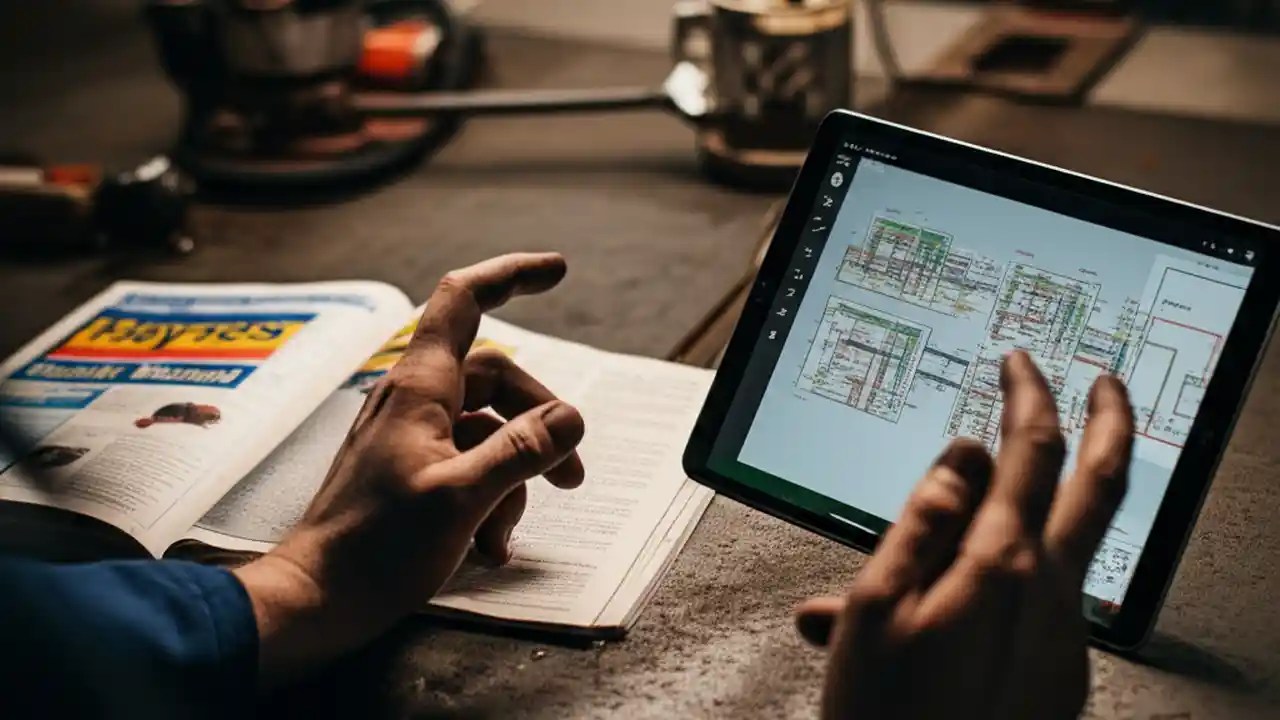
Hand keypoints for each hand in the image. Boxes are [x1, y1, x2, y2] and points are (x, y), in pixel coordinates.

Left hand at [234, 253, 585, 679]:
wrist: (316, 598)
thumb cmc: (375, 549)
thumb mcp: (462, 497)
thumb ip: (521, 451)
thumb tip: (571, 416)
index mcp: (420, 388)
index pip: (463, 300)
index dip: (510, 275)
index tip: (558, 270)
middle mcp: (415, 401)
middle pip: (497, 380)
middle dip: (540, 424)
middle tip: (571, 475)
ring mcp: (412, 437)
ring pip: (488, 432)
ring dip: (514, 479)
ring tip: (508, 534)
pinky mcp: (412, 474)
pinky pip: (469, 468)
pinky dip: (489, 502)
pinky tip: (488, 547)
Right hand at [796, 351, 1133, 719]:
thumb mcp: (872, 610)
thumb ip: (921, 522)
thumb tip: (961, 460)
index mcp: (1002, 568)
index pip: (1032, 452)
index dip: (1030, 395)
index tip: (1020, 363)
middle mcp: (1051, 597)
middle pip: (1103, 487)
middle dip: (1109, 422)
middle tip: (1106, 381)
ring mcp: (1066, 638)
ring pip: (1076, 542)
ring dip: (1060, 495)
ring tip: (1015, 479)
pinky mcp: (1062, 674)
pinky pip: (1050, 597)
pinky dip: (1020, 567)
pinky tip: (966, 587)